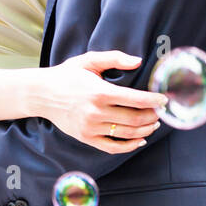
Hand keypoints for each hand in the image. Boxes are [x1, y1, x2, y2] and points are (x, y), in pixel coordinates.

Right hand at [39, 52, 166, 154]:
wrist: (41, 94)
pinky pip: (113, 147)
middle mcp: (96, 112)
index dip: (154, 101)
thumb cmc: (67, 75)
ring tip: (153, 124)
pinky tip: (139, 140)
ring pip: (126, 134)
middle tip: (160, 112)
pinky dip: (129, 146)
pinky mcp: (86, 138)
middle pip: (134, 119)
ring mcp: (91, 128)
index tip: (164, 100)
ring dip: (145, 130)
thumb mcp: (89, 60)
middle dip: (152, 116)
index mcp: (99, 92)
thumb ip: (115, 58)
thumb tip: (139, 61)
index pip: (135, 99)